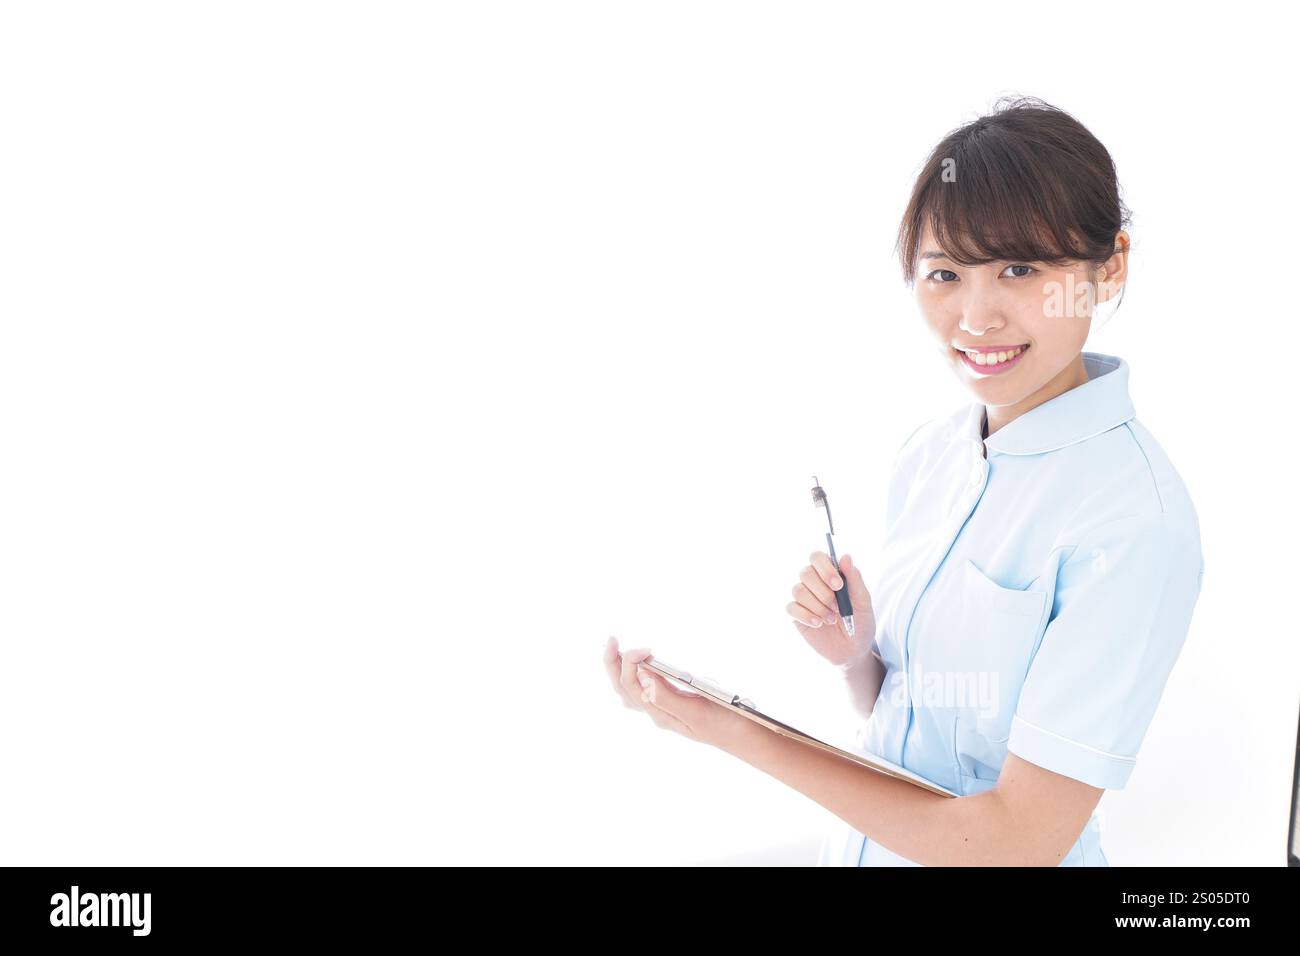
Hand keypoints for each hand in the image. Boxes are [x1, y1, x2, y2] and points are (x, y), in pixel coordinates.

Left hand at [601, 636, 754, 752]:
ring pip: (632, 691)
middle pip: (624, 688)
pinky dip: (637, 677)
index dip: (631, 662)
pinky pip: (646, 693)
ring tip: (616, 650)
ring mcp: (667, 711)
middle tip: (611, 640)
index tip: (646, 648)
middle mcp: (659, 713)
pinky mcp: (677, 706)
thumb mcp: (696, 711)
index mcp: (660, 714)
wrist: (747, 738)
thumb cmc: (725, 725)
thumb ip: (667, 697)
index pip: (631, 685)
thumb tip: (642, 678)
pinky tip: (640, 668)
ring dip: (620, 670)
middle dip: (612, 664)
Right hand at [786, 551, 876, 668]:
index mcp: (830, 574)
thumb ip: (854, 578)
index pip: (817, 557)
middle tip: (838, 607)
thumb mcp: (863, 601)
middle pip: (805, 573)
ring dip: (817, 606)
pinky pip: (791, 607)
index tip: (838, 585)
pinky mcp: (796, 614)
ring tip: (832, 619)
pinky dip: (807, 616)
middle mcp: (814, 583)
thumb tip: (845, 556)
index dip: (825, 568)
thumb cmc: (860, 623)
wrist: (853, 651)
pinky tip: (819, 624)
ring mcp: (804, 599)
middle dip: (823, 592)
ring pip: (798, 590)